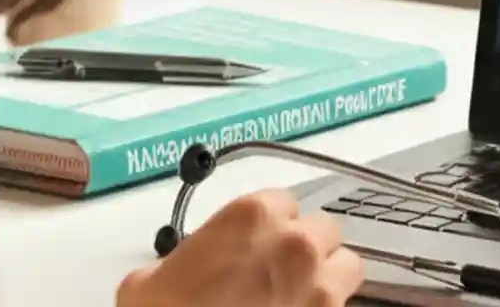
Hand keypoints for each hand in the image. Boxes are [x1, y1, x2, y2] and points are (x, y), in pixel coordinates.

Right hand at [117, 188, 363, 306]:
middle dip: (306, 248)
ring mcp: (319, 288)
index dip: (272, 225)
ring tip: (300, 296)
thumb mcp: (153, 278)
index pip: (284, 202)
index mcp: (253, 218)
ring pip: (346, 266)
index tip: (259, 243)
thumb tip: (195, 266)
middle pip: (323, 229)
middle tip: (279, 271)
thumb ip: (191, 256)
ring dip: (328, 276)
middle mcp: (295, 245)